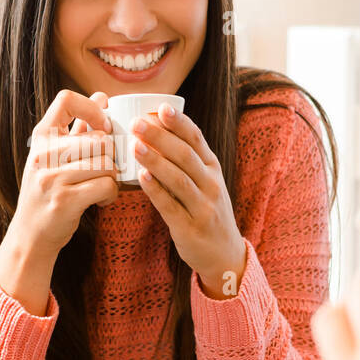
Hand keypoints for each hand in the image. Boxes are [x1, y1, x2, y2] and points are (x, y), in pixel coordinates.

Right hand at [3, 89, 118, 255]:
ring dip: (113, 176)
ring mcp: (52, 177)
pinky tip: (102, 200)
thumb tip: (101, 96)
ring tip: (104, 185)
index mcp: (41, 138)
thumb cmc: (47, 192)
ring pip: (106, 163)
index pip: (66, 100)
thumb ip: (77, 128)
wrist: (30, 235)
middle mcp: (43, 154)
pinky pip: (105, 186)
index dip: (92, 108)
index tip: (102, 126)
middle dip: (112, 155)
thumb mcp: (53, 156)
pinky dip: (111, 194)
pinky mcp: (65, 200)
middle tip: (108, 168)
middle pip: (99, 138)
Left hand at [129, 103, 244, 297]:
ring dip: (156, 161)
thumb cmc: (206, 210)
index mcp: (212, 168)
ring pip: (179, 179)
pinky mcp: (190, 227)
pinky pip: (171, 206)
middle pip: (185, 155)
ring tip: (135, 146)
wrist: (223, 253)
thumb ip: (185, 160)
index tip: (161, 107)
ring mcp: (203, 207)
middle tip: (137, 123)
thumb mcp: (204, 182)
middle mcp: (211, 184)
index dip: (179, 122)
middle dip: (161, 137)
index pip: (197, 139)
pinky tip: (141, 177)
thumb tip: (153, 131)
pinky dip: (156, 190)